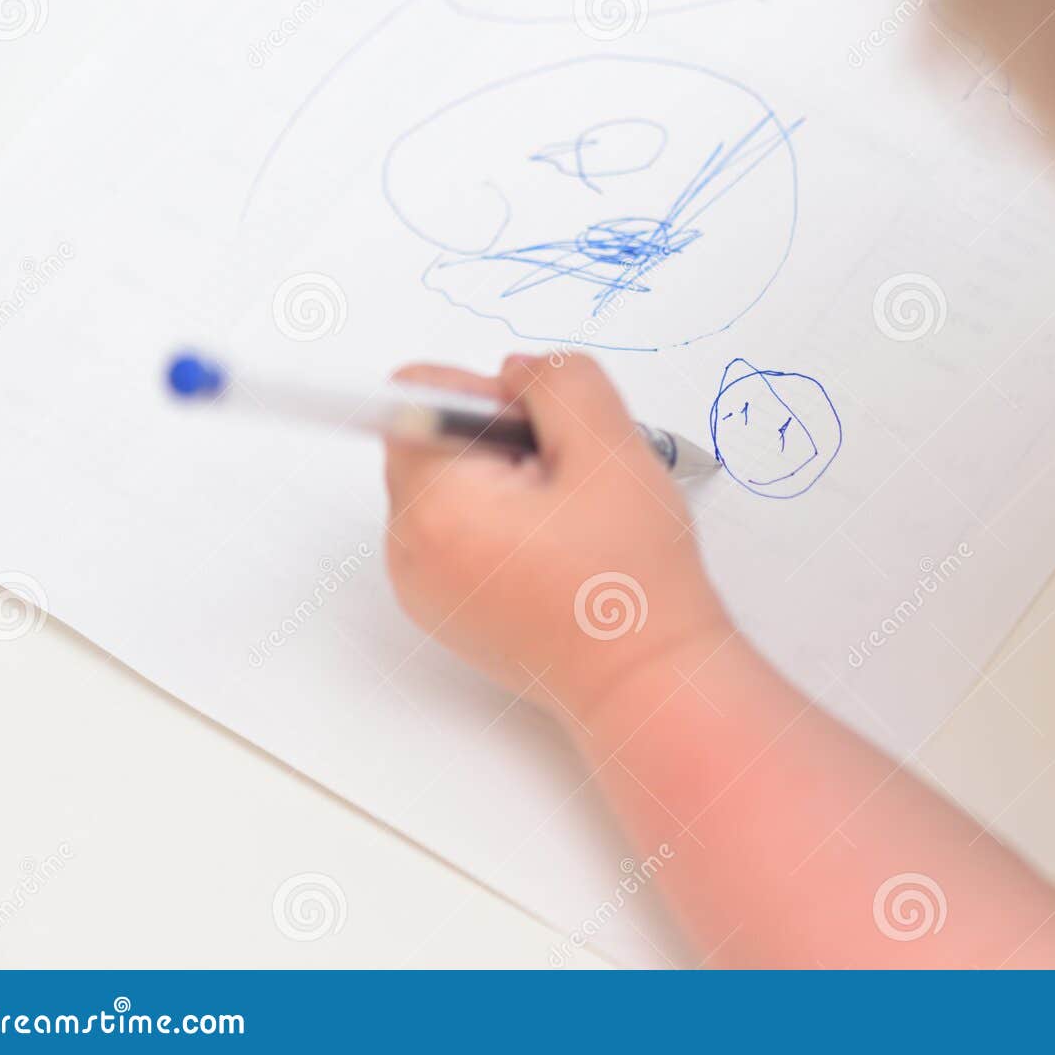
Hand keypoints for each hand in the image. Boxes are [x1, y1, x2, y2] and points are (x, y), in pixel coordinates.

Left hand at [383, 354, 730, 728]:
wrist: (645, 682)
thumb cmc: (631, 585)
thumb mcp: (612, 449)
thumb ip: (558, 380)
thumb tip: (515, 372)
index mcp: (436, 506)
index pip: (416, 393)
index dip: (489, 397)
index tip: (540, 439)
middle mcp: (409, 549)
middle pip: (430, 440)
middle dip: (498, 442)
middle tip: (565, 487)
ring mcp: (421, 584)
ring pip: (447, 484)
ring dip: (502, 483)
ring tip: (564, 525)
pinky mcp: (443, 606)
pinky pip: (456, 530)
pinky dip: (499, 524)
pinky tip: (553, 553)